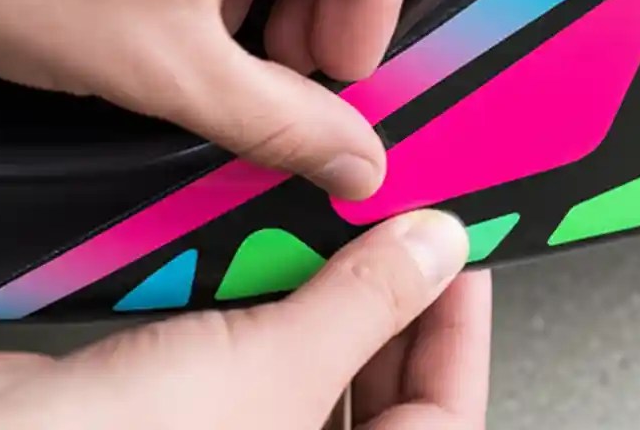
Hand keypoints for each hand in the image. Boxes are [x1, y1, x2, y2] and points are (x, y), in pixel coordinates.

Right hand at [0, 211, 488, 428]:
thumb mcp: (274, 372)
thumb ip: (365, 305)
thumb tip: (432, 250)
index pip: (442, 416)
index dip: (459, 334)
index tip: (462, 260)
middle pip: (380, 386)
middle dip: (394, 304)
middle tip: (403, 228)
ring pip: (312, 355)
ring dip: (323, 289)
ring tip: (338, 228)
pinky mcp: (177, 395)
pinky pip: (245, 335)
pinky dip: (256, 288)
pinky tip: (262, 246)